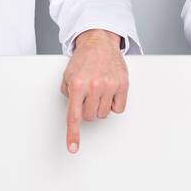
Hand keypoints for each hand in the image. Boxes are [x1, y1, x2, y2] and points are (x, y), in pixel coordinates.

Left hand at [61, 29, 127, 153]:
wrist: (99, 41)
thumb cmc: (84, 59)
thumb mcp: (68, 75)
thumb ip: (67, 94)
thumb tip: (74, 110)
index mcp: (77, 85)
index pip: (75, 116)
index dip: (73, 135)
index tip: (73, 148)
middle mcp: (93, 86)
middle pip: (91, 117)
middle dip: (88, 109)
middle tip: (88, 95)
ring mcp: (109, 85)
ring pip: (104, 114)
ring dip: (100, 106)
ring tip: (98, 90)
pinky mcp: (122, 84)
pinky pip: (118, 108)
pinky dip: (113, 104)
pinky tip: (109, 91)